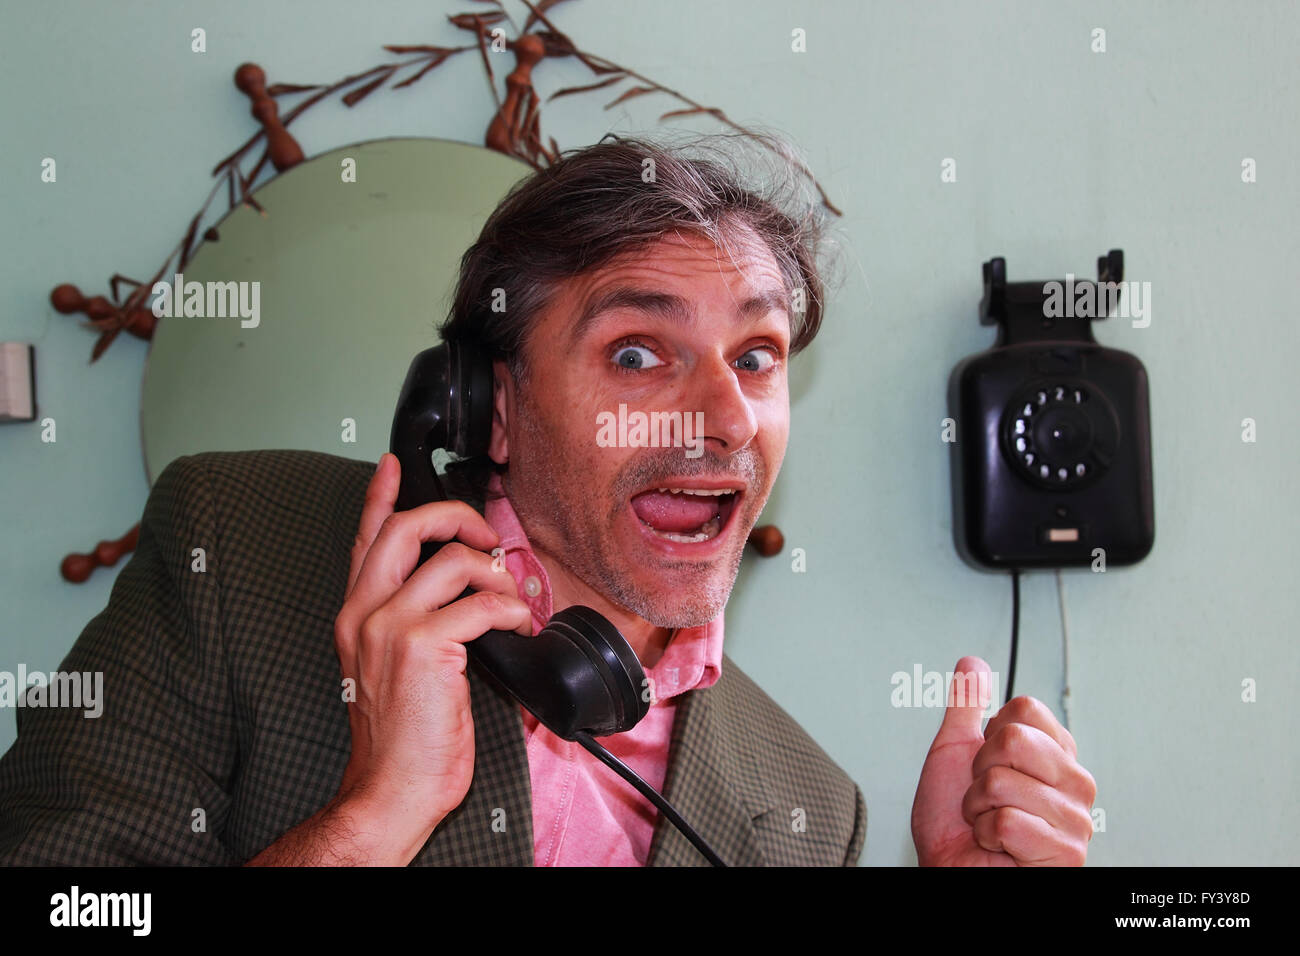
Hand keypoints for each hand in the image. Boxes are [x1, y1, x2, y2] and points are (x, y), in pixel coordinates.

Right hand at [331, 453, 531, 860]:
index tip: (394, 466)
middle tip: (483, 534)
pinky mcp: (424, 645)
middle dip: (455, 516)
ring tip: (512, 604)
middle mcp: (365, 613)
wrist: (390, 789)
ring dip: (498, 576)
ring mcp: (391, 626)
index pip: (364, 540)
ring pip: (454, 560)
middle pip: (406, 528)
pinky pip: (484, 603)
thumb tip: (462, 596)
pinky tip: (519, 627)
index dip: (379, 496)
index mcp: (356, 616)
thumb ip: (412, 625)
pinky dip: (513, 610)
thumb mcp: (391, 670)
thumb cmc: (399, 739)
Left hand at [910, 656, 1096, 865]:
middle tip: (985, 797)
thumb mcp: (953, 754)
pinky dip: (986, 835)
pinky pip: (1006, 821)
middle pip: (1015, 739)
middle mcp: (1073, 782)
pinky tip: (998, 848)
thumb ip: (966, 707)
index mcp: (1055, 753)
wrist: (949, 872)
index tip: (986, 764)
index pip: (1025, 708)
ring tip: (990, 825)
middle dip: (980, 771)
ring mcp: (1075, 818)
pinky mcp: (1066, 852)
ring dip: (979, 807)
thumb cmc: (954, 824)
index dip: (988, 735)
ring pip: (1003, 782)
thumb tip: (972, 663)